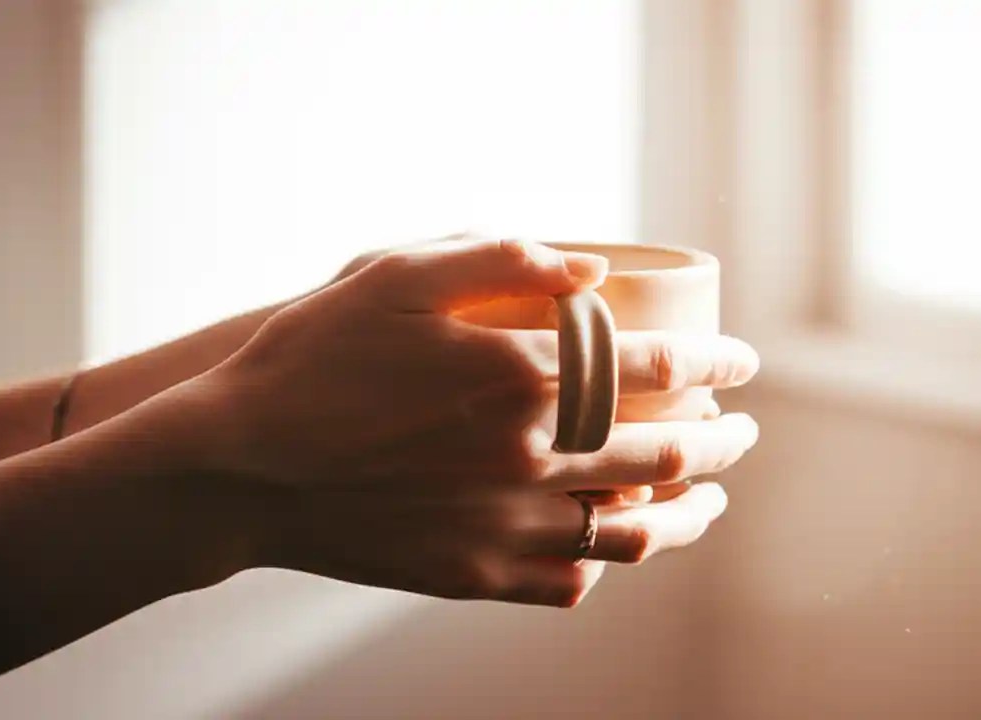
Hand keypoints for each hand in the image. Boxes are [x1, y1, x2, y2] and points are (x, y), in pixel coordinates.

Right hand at [184, 237, 759, 605]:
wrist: (235, 468)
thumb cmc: (311, 359)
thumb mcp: (397, 274)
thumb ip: (503, 259)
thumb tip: (593, 271)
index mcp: (522, 376)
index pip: (662, 366)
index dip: (719, 362)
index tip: (746, 363)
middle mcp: (529, 458)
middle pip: (667, 454)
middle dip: (724, 442)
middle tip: (743, 433)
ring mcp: (504, 527)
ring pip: (634, 533)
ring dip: (689, 513)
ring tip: (709, 499)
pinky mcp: (472, 576)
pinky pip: (568, 581)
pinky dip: (605, 561)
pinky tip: (610, 541)